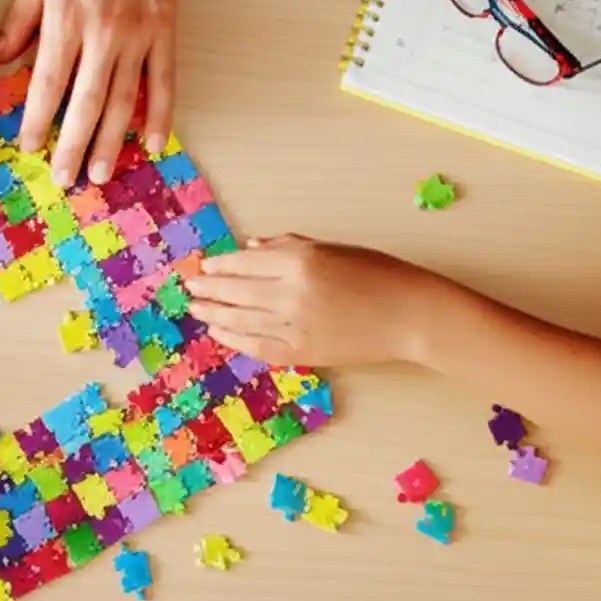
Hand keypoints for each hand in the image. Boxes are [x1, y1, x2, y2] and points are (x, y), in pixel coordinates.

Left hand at [0, 0, 207, 185]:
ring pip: (125, 99)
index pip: (49, 81)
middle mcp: (104, 32)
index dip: (38, 119)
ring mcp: (139, 37)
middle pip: (87, 100)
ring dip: (112, 141)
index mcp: (67, 19)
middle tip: (64, 180)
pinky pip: (163, 83)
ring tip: (99, 174)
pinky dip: (161, 116)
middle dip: (73, 144)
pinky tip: (154, 143)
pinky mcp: (164, 36)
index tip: (29, 149)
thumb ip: (17, 22)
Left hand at [185, 235, 445, 365]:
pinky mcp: (302, 353)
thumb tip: (247, 249)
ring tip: (197, 309)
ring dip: (214, 314)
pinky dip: (235, 339)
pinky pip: (258, 346)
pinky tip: (220, 332)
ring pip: (241, 320)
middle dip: (209, 289)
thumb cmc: (376, 274)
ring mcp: (295, 327)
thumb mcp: (331, 249)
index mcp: (300, 261)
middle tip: (190, 287)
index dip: (219, 265)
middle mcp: (292, 294)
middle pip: (236, 291)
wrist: (409, 316)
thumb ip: (286, 247)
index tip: (204, 266)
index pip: (244, 263)